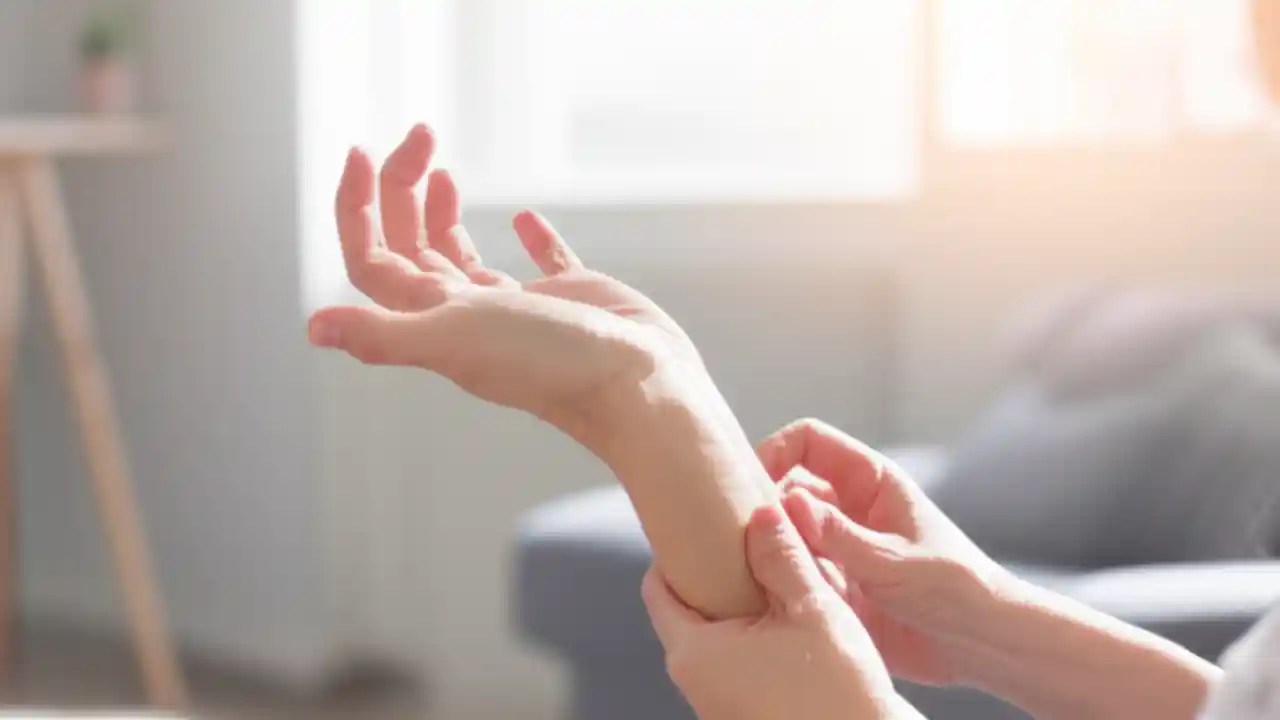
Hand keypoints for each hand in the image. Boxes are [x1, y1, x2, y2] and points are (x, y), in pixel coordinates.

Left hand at [308, 124, 776, 618]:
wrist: (639, 386)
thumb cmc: (551, 364)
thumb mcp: (458, 338)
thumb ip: (385, 335)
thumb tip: (313, 328)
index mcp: (436, 320)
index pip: (373, 260)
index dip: (356, 208)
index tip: (364, 152)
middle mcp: (469, 315)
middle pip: (411, 250)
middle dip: (402, 192)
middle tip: (418, 136)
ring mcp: (519, 311)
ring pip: (462, 258)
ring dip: (441, 214)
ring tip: (440, 170)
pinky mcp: (571, 302)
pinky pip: (541, 264)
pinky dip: (532, 238)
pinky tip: (525, 217)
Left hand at [642, 504, 919, 719]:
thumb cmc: (838, 690)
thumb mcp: (813, 608)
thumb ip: (783, 555)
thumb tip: (763, 509)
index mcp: (691, 653)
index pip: (657, 586)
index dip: (679, 549)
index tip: (710, 524)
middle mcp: (693, 682)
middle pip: (686, 611)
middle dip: (713, 574)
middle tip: (747, 542)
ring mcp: (716, 703)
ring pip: (714, 638)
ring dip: (739, 607)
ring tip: (776, 578)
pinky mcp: (743, 715)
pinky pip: (735, 665)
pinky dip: (753, 639)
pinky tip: (790, 622)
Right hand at [757, 418, 1009, 685]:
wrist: (977, 647)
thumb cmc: (956, 588)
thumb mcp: (895, 561)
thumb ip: (841, 536)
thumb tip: (789, 502)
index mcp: (871, 482)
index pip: (810, 441)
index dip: (776, 451)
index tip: (751, 483)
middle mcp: (848, 509)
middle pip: (785, 487)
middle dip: (763, 508)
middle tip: (747, 538)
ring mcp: (837, 547)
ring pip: (783, 533)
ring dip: (769, 548)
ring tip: (759, 573)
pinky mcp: (832, 584)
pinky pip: (791, 573)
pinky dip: (777, 581)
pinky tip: (774, 599)